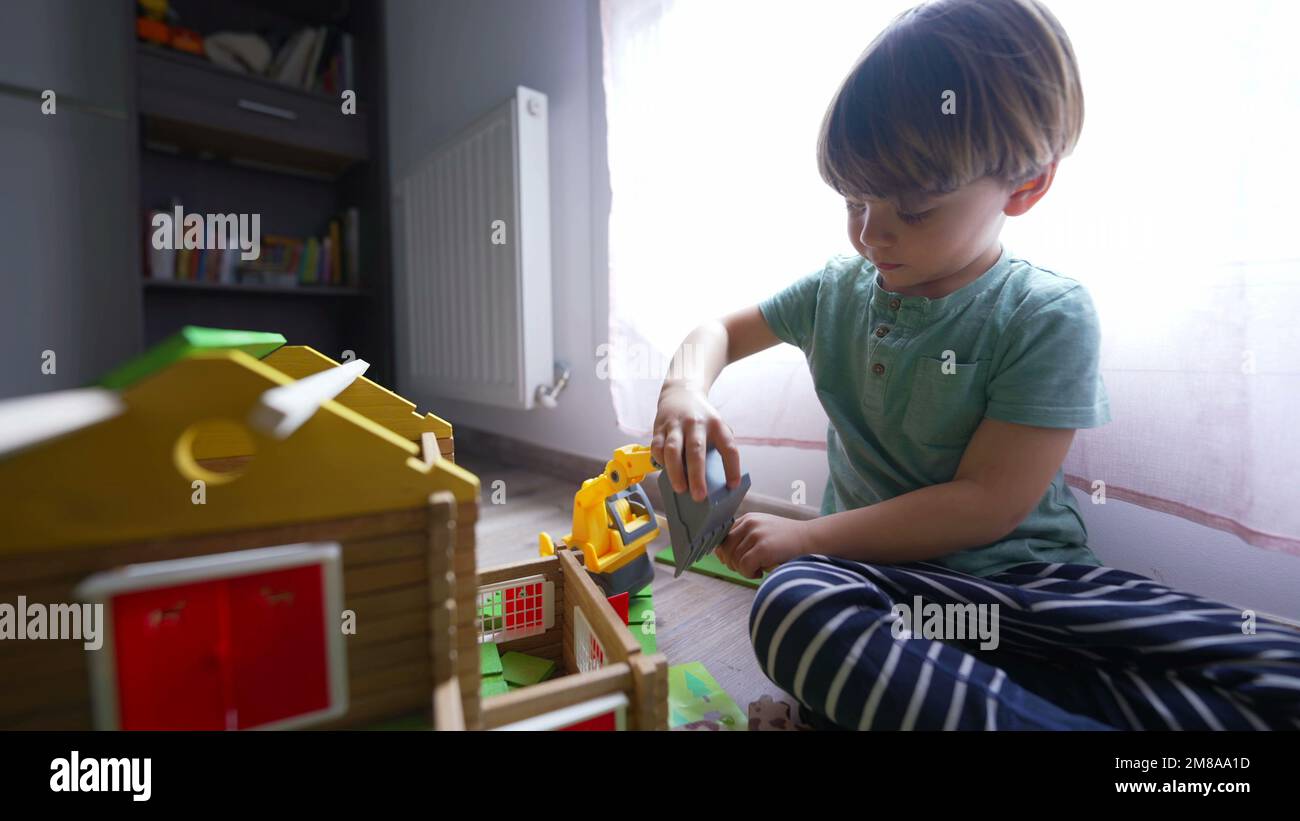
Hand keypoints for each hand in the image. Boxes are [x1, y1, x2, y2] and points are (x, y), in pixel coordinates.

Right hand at [651, 384, 741, 501]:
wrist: (681, 393)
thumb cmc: (702, 419)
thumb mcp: (717, 426)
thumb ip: (719, 446)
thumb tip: (723, 480)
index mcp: (716, 425)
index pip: (728, 447)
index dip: (732, 468)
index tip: (733, 485)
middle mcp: (696, 424)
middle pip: (696, 451)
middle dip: (697, 476)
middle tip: (699, 496)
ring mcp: (676, 425)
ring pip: (673, 450)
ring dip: (675, 472)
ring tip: (680, 489)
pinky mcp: (659, 427)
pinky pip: (657, 447)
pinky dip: (661, 461)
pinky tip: (666, 470)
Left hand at [715, 512, 810, 579]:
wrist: (811, 539)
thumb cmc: (786, 541)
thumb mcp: (762, 532)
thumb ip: (743, 539)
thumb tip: (721, 555)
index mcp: (747, 519)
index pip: (721, 538)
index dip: (725, 554)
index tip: (735, 562)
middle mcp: (749, 523)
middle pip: (725, 550)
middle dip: (733, 564)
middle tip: (747, 569)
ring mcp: (756, 534)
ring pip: (734, 560)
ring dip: (743, 570)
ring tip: (756, 570)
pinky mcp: (763, 547)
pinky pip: (744, 566)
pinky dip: (749, 574)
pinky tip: (759, 573)